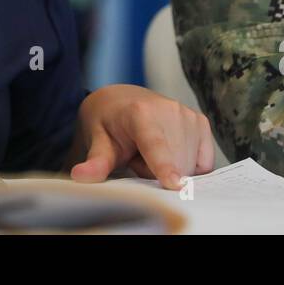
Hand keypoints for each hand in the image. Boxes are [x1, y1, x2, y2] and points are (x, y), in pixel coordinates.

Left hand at [69, 85, 213, 189]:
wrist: (121, 101)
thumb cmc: (109, 124)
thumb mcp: (98, 142)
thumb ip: (96, 162)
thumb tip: (79, 176)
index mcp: (141, 112)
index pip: (154, 145)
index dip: (164, 165)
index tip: (174, 183)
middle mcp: (169, 110)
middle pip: (174, 165)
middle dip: (157, 174)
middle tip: (138, 158)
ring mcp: (188, 115)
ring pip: (190, 167)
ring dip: (173, 170)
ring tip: (152, 154)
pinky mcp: (201, 122)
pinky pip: (204, 163)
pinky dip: (189, 167)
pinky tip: (172, 154)